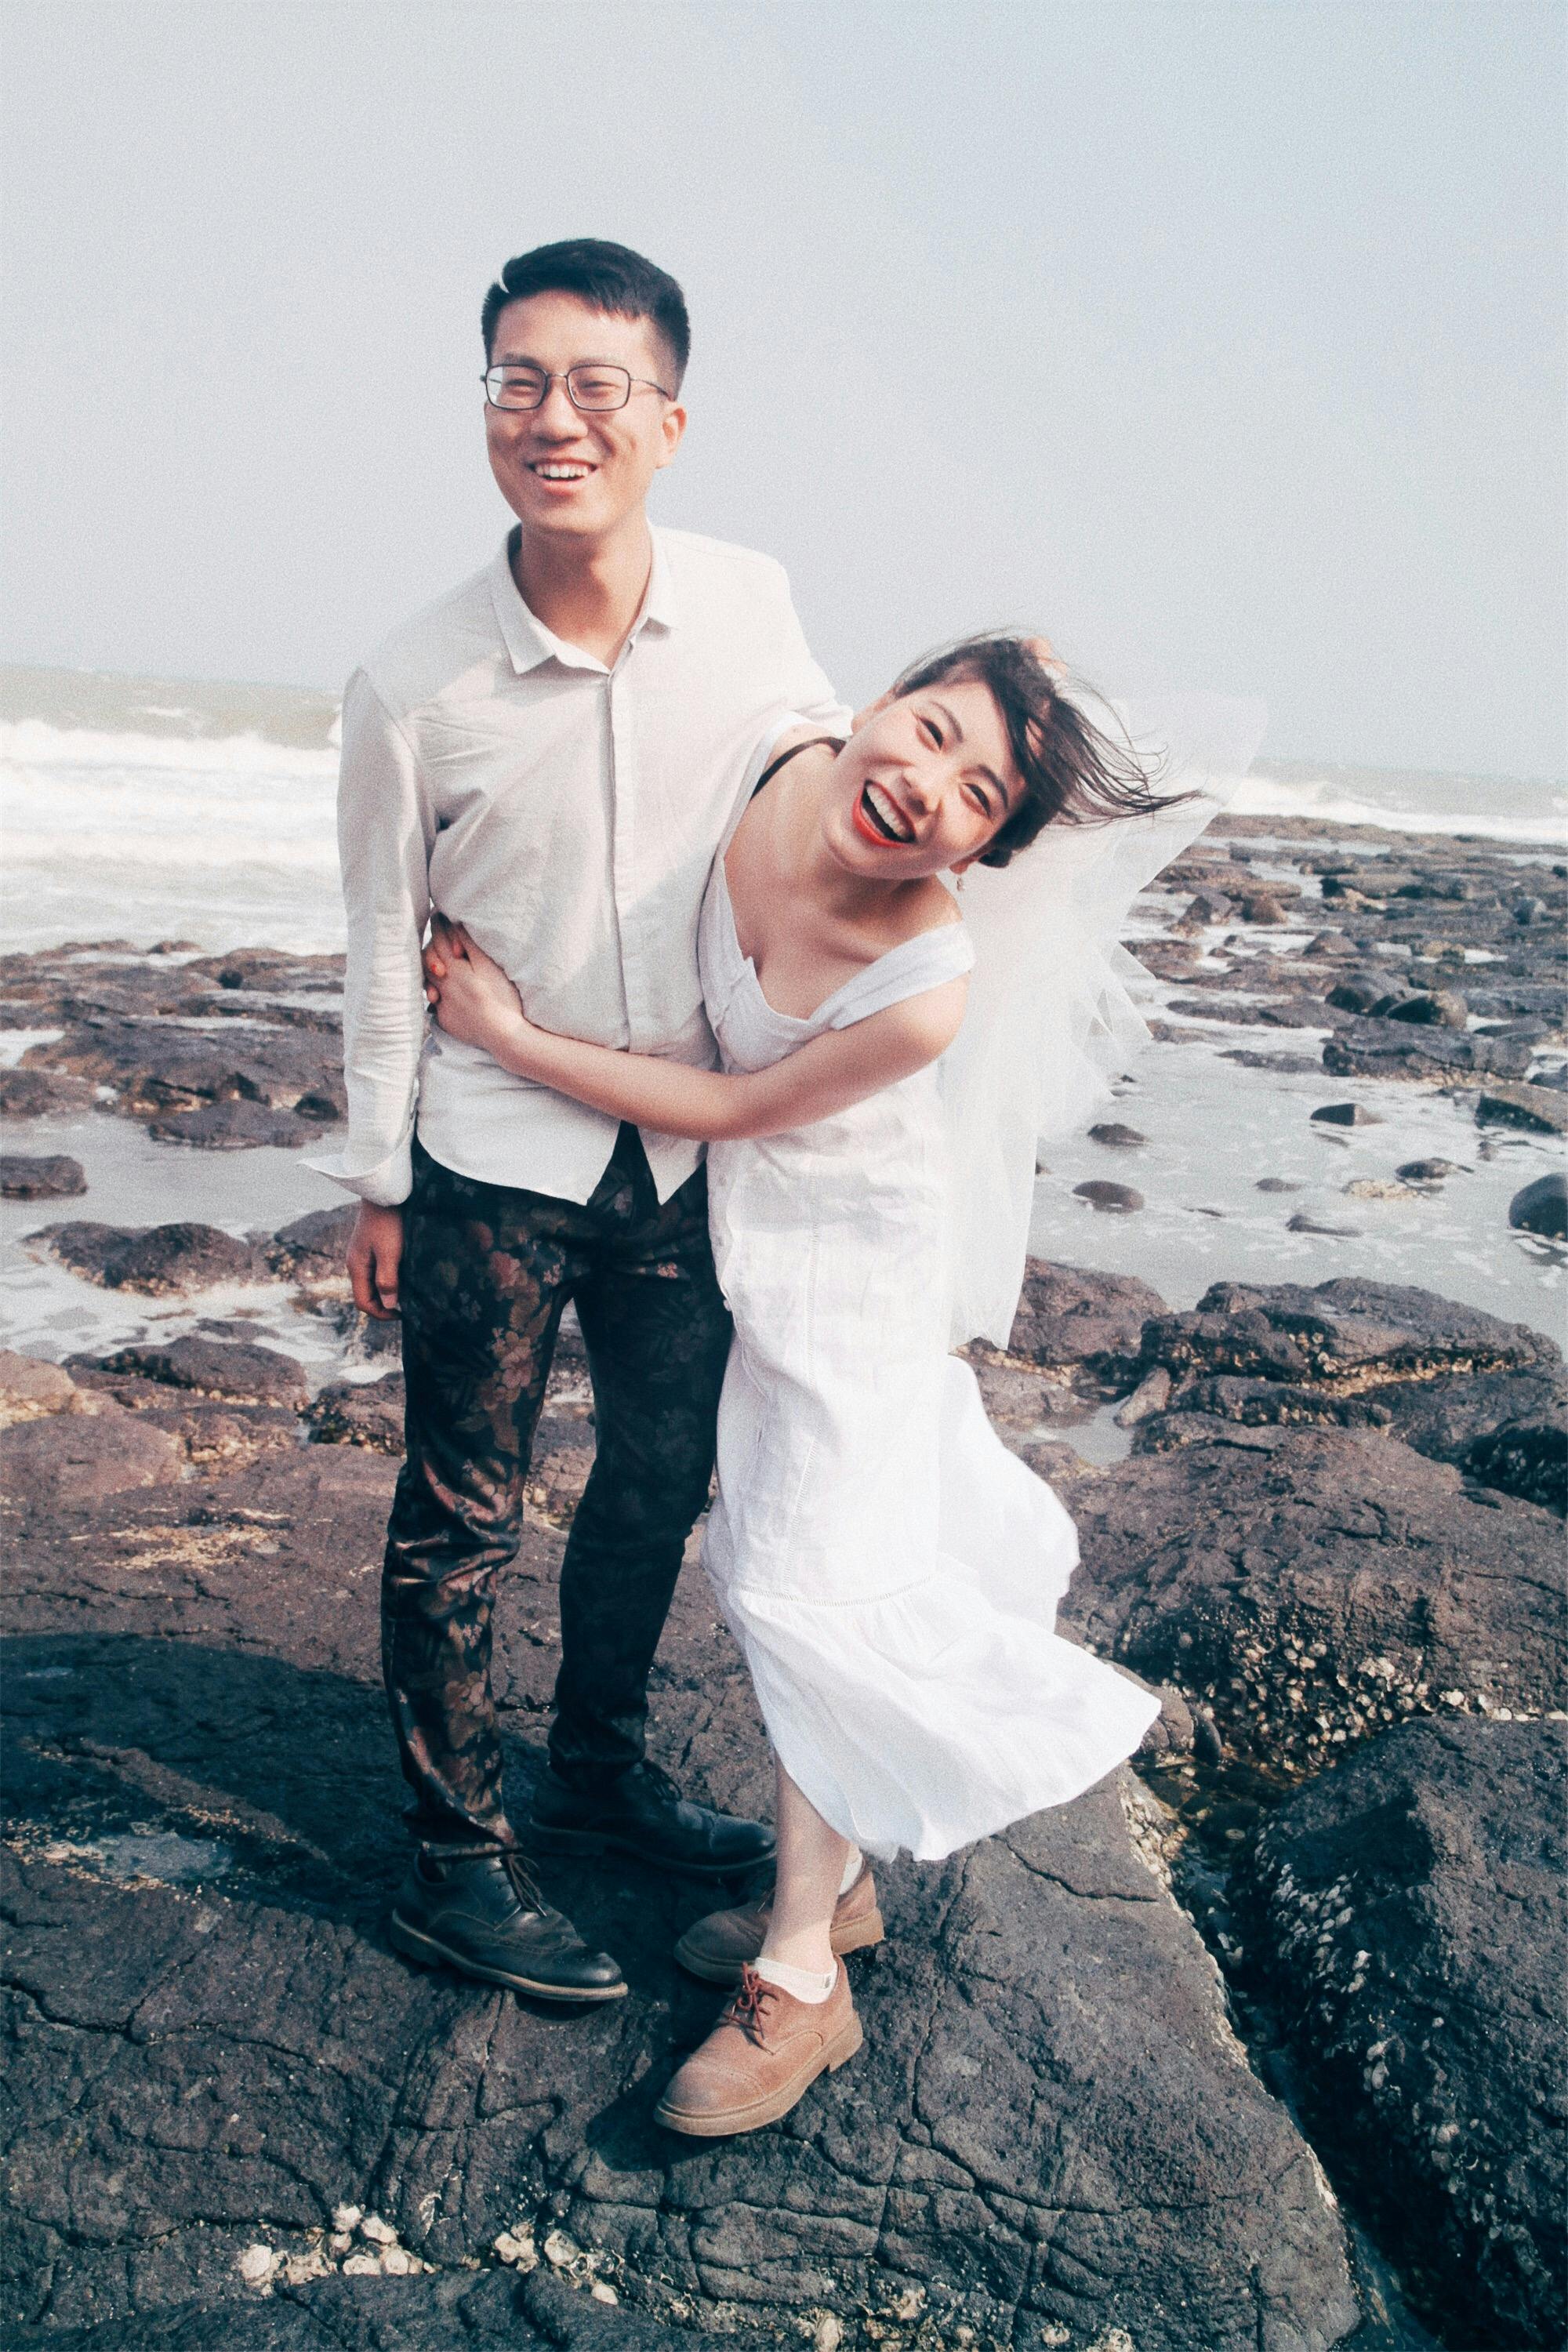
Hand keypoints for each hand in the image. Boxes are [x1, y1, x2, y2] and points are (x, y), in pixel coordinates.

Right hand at [347, 1201, 402, 1318]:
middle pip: (366, 1294)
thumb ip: (387, 1279)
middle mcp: (355, 1263)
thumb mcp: (390, 1252)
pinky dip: (388, 1278)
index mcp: (356, 1267)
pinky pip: (376, 1270)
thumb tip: (388, 1304)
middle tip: (406, 1307)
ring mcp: (361, 1255)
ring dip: (387, 1291)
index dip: (381, 1314)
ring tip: (407, 1293)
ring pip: (371, 1283)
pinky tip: (403, 1276)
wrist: (384, 1193)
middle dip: (384, 1304)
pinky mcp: (370, 1247)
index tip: (402, 1315)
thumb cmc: (388, 1222)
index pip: (363, 1302)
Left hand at [423, 916, 525, 1055]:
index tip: (438, 914)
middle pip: (429, 959)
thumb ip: (470, 944)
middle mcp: (442, 986)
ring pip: (429, 981)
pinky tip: (448, 993)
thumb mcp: (489, 966)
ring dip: (433, 971)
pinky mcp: (446, 1021)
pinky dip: (440, 994)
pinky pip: (437, 1003)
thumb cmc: (502, 998)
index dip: (439, 925)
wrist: (504, 1036)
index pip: (438, 940)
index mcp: (453, 969)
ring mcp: (443, 1005)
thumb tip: (455, 923)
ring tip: (440, 966)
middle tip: (439, 940)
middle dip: (433, 947)